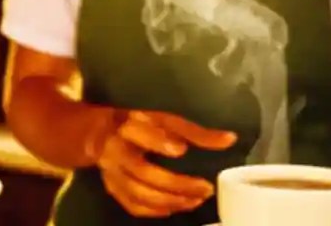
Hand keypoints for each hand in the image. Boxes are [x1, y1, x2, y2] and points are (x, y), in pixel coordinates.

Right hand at [90, 109, 236, 217]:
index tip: (181, 150)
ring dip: (170, 200)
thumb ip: (196, 132)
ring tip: (196, 200)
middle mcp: (116, 151)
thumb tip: (231, 139)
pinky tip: (176, 207)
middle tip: (205, 188)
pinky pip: (133, 205)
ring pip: (139, 193)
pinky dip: (155, 210)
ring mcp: (112, 173)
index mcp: (128, 126)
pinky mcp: (112, 188)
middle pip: (144, 172)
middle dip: (176, 184)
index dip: (158, 142)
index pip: (140, 134)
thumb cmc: (140, 124)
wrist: (99, 135)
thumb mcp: (165, 120)